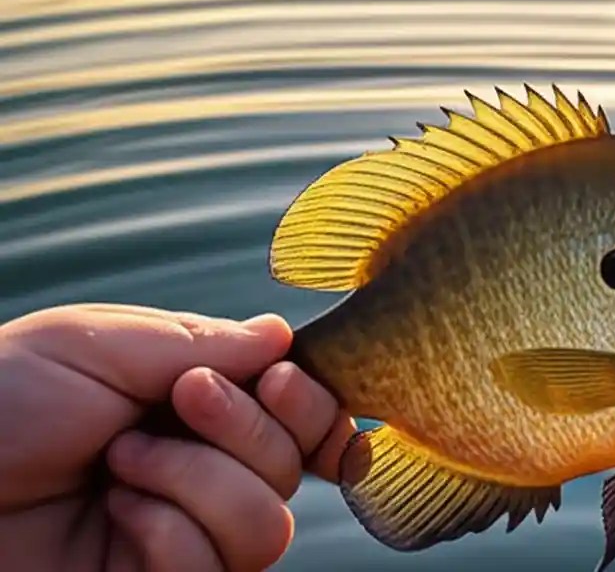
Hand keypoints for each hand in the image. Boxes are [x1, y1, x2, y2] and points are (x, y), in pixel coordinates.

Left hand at [0, 304, 355, 571]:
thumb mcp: (105, 343)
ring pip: (267, 525)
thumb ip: (203, 341)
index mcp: (197, 403)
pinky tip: (115, 511)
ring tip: (123, 463)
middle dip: (246, 429)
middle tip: (180, 400)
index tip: (276, 381)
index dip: (313, 405)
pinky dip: (167, 531)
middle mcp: (201, 467)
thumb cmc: (1, 394)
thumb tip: (285, 335)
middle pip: (295, 467)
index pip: (301, 414)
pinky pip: (212, 567)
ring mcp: (180, 531)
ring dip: (201, 482)